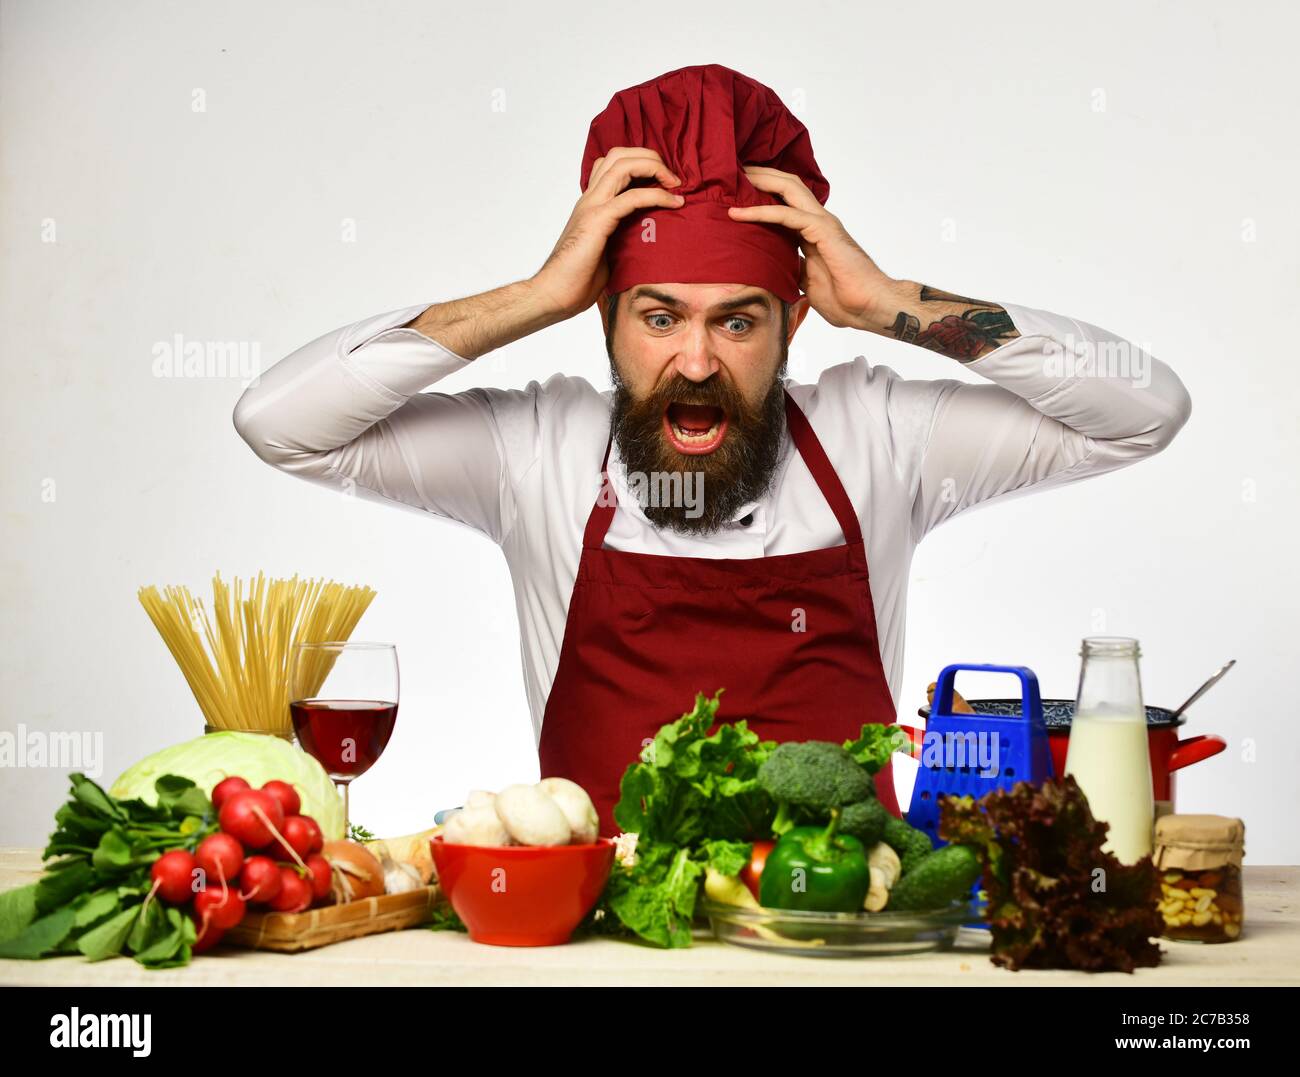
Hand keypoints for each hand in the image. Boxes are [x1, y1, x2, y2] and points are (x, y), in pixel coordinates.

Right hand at [531, 147, 683, 319]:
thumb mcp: (606, 250)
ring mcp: (592, 207)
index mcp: (590, 203)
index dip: (640, 162)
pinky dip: (657, 194)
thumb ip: (620, 236)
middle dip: (650, 156)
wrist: (555, 294)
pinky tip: (674, 202)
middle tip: (672, 177)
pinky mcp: (598, 221)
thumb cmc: (577, 280)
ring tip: (674, 183)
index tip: (664, 180)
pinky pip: (632, 197)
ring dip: (654, 167)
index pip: (612, 165)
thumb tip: (644, 240)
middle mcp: (590, 199)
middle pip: (618, 155)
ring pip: (623, 165)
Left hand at [727, 166, 895, 329]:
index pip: (786, 202)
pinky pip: (787, 214)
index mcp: (813, 233)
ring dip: (759, 181)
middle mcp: (818, 221)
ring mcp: (822, 223)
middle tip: (733, 171)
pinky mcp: (823, 231)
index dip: (763, 193)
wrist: (869, 308)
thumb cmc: (845, 300)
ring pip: (788, 189)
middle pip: (787, 185)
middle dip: (760, 175)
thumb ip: (793, 270)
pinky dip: (761, 211)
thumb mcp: (807, 283)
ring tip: (734, 178)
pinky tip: (738, 213)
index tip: (737, 191)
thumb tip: (774, 271)